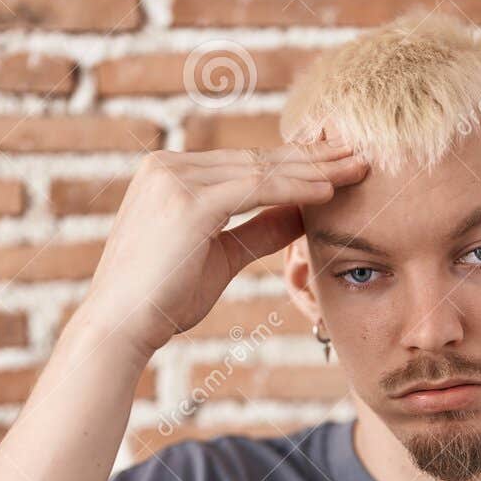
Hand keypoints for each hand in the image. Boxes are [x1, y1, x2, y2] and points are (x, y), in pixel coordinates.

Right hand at [78, 138, 367, 359]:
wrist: (121, 327)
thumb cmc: (164, 299)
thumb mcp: (221, 256)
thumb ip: (259, 229)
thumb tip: (303, 211)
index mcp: (169, 173)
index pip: (244, 163)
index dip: (294, 162)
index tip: (335, 163)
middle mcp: (168, 166)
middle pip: (256, 159)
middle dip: (312, 157)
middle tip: (359, 153)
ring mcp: (174, 179)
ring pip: (260, 170)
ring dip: (314, 169)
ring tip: (357, 168)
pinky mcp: (187, 201)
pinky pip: (255, 188)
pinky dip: (295, 188)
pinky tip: (329, 191)